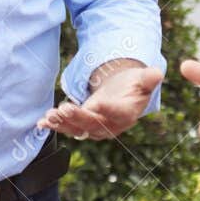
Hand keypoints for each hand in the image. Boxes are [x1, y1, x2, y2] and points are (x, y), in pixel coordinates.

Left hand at [38, 62, 163, 140]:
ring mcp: (94, 127)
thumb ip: (149, 78)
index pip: (119, 113)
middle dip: (78, 117)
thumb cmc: (134, 86)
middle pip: (94, 123)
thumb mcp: (143, 79)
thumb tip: (157, 72)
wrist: (124, 96)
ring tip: (50, 116)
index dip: (108, 108)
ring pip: (78, 128)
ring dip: (63, 123)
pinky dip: (54, 125)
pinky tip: (42, 122)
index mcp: (127, 113)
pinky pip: (67, 127)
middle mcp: (110, 125)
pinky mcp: (81, 125)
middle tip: (64, 108)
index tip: (96, 103)